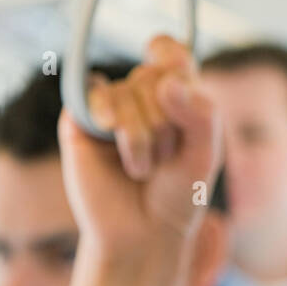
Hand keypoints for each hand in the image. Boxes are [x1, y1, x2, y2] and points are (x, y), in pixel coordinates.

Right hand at [29, 35, 220, 285]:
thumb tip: (168, 83)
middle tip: (166, 154)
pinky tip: (114, 140)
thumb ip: (201, 113)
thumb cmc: (177, 194)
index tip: (178, 83)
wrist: (143, 234)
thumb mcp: (206, 152)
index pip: (171, 52)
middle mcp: (139, 96)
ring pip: (130, 88)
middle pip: (156, 73)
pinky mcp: (80, 121)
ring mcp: (109, 107)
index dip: (173, 56)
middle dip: (169, 119)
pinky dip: (114, 119)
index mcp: (173, 96)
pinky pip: (96, 94)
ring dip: (144, 134)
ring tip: (142, 165)